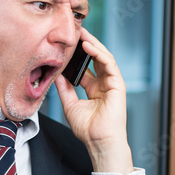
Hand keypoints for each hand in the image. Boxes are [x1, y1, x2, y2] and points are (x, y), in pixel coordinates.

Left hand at [55, 28, 133, 173]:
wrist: (99, 142)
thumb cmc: (88, 130)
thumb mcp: (70, 105)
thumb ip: (64, 88)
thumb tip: (56, 74)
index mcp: (94, 89)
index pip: (87, 66)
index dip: (77, 55)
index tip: (67, 44)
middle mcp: (104, 84)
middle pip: (96, 59)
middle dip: (86, 45)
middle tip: (75, 32)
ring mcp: (112, 84)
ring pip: (104, 58)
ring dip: (93, 45)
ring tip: (82, 34)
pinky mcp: (118, 85)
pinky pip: (109, 64)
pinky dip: (99, 54)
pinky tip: (89, 46)